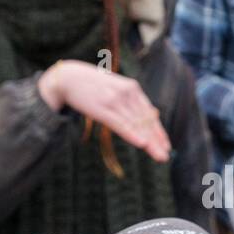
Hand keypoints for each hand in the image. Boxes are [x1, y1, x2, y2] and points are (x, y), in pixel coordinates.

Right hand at [37, 61, 171, 162]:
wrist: (68, 77)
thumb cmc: (91, 84)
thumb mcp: (115, 87)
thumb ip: (128, 99)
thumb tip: (144, 113)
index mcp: (132, 88)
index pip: (150, 114)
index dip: (158, 131)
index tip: (166, 145)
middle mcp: (127, 94)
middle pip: (145, 121)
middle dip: (157, 141)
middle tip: (165, 156)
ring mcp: (115, 101)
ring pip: (136, 125)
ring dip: (149, 143)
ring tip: (159, 156)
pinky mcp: (102, 108)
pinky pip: (120, 124)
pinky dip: (132, 134)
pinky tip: (142, 144)